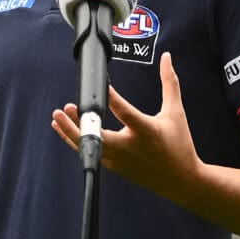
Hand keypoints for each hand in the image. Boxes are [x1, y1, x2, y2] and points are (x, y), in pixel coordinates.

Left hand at [51, 52, 203, 206]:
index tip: (101, 86)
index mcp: (146, 131)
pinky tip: (67, 131)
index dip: (111, 98)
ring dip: (71, 132)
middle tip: (65, 107)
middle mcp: (130, 147)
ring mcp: (120, 160)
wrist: (182, 181)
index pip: (124, 112)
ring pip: (90, 147)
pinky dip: (78, 143)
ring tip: (57, 117)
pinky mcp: (115, 168)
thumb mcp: (175, 112)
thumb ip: (169, 83)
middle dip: (77, 123)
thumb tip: (166, 58)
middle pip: (98, 136)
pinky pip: (92, 154)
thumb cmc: (179, 145)